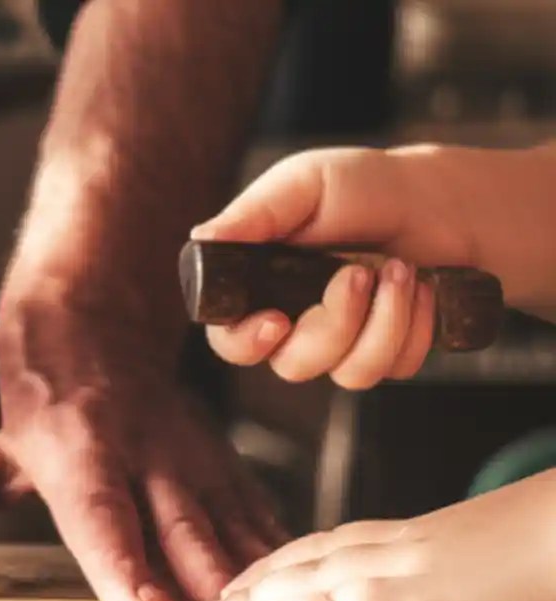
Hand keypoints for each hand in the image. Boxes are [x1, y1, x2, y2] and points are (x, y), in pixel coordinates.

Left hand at [0, 291, 287, 600]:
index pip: (100, 510)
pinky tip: (303, 591)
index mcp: (74, 442)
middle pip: (182, 526)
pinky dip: (280, 550)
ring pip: (231, 520)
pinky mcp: (217, 460)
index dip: (123, 561)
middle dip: (209, 587)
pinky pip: (255, 509)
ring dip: (257, 577)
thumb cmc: (12, 375)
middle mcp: (143, 449)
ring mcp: (188, 454)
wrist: (87, 304)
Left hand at [188, 473, 555, 600]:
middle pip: (293, 581)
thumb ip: (420, 559)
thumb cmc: (530, 543)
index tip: (225, 586)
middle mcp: (382, 562)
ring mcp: (400, 595)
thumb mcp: (460, 544)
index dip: (261, 571)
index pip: (308, 552)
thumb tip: (408, 579)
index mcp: (393, 540)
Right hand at [191, 144, 555, 388]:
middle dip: (333, 324)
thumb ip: (253, 215)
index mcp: (260, 287)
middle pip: (291, 365)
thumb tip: (201, 239)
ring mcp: (343, 345)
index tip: (276, 321)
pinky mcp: (388, 354)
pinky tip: (422, 288)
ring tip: (402, 272)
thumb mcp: (303, 185)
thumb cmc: (364, 187)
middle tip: (358, 273)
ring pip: (349, 374)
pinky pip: (395, 368)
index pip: (230, 339)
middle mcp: (295, 324)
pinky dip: (415, 326)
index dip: (245, 342)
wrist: (440, 200)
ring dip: (384, 322)